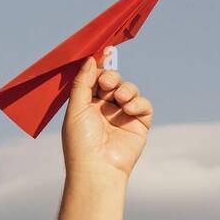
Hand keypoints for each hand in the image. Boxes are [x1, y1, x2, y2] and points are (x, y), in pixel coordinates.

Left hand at [61, 56, 152, 180]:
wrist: (98, 169)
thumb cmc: (81, 141)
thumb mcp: (76, 108)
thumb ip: (83, 83)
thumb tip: (90, 59)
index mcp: (86, 103)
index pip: (94, 78)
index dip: (99, 66)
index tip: (105, 51)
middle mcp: (104, 107)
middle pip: (113, 80)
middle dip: (111, 77)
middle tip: (107, 84)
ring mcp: (122, 115)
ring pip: (130, 89)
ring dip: (126, 89)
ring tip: (120, 99)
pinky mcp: (138, 123)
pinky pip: (144, 104)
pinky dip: (138, 103)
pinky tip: (129, 109)